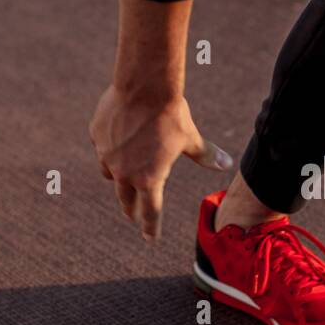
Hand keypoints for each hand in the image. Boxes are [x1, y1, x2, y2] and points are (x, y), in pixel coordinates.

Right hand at [90, 85, 231, 241]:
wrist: (144, 87)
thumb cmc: (171, 115)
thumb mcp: (191, 139)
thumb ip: (206, 156)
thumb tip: (228, 164)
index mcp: (149, 179)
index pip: (150, 212)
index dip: (151, 227)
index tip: (150, 238)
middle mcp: (124, 172)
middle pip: (125, 199)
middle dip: (130, 209)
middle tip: (132, 215)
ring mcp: (106, 155)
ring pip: (110, 174)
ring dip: (118, 178)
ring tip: (124, 175)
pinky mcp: (96, 136)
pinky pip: (102, 148)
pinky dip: (110, 148)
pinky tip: (117, 139)